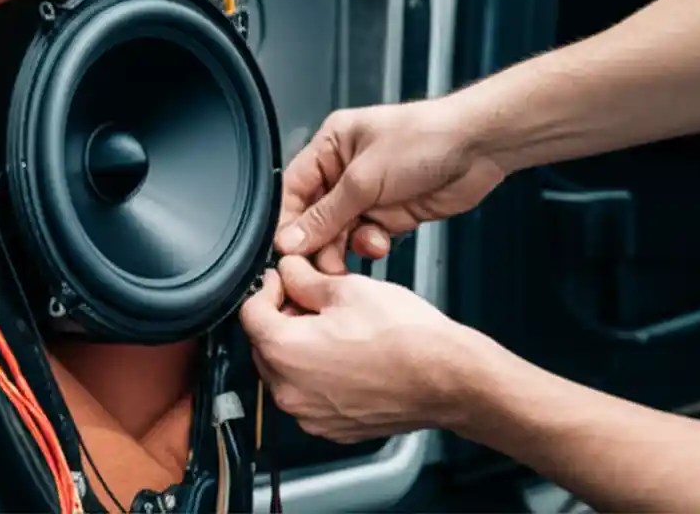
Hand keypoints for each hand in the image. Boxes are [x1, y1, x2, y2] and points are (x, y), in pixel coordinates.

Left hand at [240, 256, 489, 443]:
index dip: (268, 288)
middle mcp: (290, 391)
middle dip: (282, 319)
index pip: (250, 313)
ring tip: (336, 327)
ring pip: (287, 372)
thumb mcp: (348, 289)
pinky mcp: (332, 428)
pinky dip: (319, 375)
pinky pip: (310, 396)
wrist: (449, 379)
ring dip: (300, 348)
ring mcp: (310, 415)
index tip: (284, 279)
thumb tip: (289, 271)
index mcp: (285, 351)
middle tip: (311, 299)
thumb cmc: (406, 338)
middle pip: (265, 346)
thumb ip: (305, 279)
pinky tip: (348, 355)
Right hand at [276, 100, 506, 273]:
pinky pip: (367, 238)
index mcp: (332, 145)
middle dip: (319, 241)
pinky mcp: (392, 212)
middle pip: (317, 216)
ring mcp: (371, 192)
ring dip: (345, 246)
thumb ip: (325, 215)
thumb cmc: (425, 139)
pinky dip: (370, 245)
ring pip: (341, 232)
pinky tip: (380, 242)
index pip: (295, 189)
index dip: (289, 221)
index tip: (286, 249)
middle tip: (320, 264)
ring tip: (353, 253)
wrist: (478, 148)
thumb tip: (291, 239)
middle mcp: (347, 169)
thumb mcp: (363, 179)